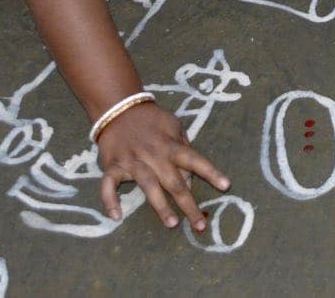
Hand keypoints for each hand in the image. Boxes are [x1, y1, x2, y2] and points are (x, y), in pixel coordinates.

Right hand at [97, 101, 229, 230]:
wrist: (120, 109)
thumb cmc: (153, 122)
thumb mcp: (175, 127)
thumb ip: (184, 150)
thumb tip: (192, 177)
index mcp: (172, 146)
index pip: (196, 159)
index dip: (211, 172)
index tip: (226, 185)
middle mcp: (155, 155)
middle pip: (175, 182)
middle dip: (188, 204)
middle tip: (200, 225)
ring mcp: (132, 161)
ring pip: (148, 186)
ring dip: (161, 206)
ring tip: (173, 224)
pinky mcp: (112, 166)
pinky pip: (108, 185)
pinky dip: (109, 200)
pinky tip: (116, 216)